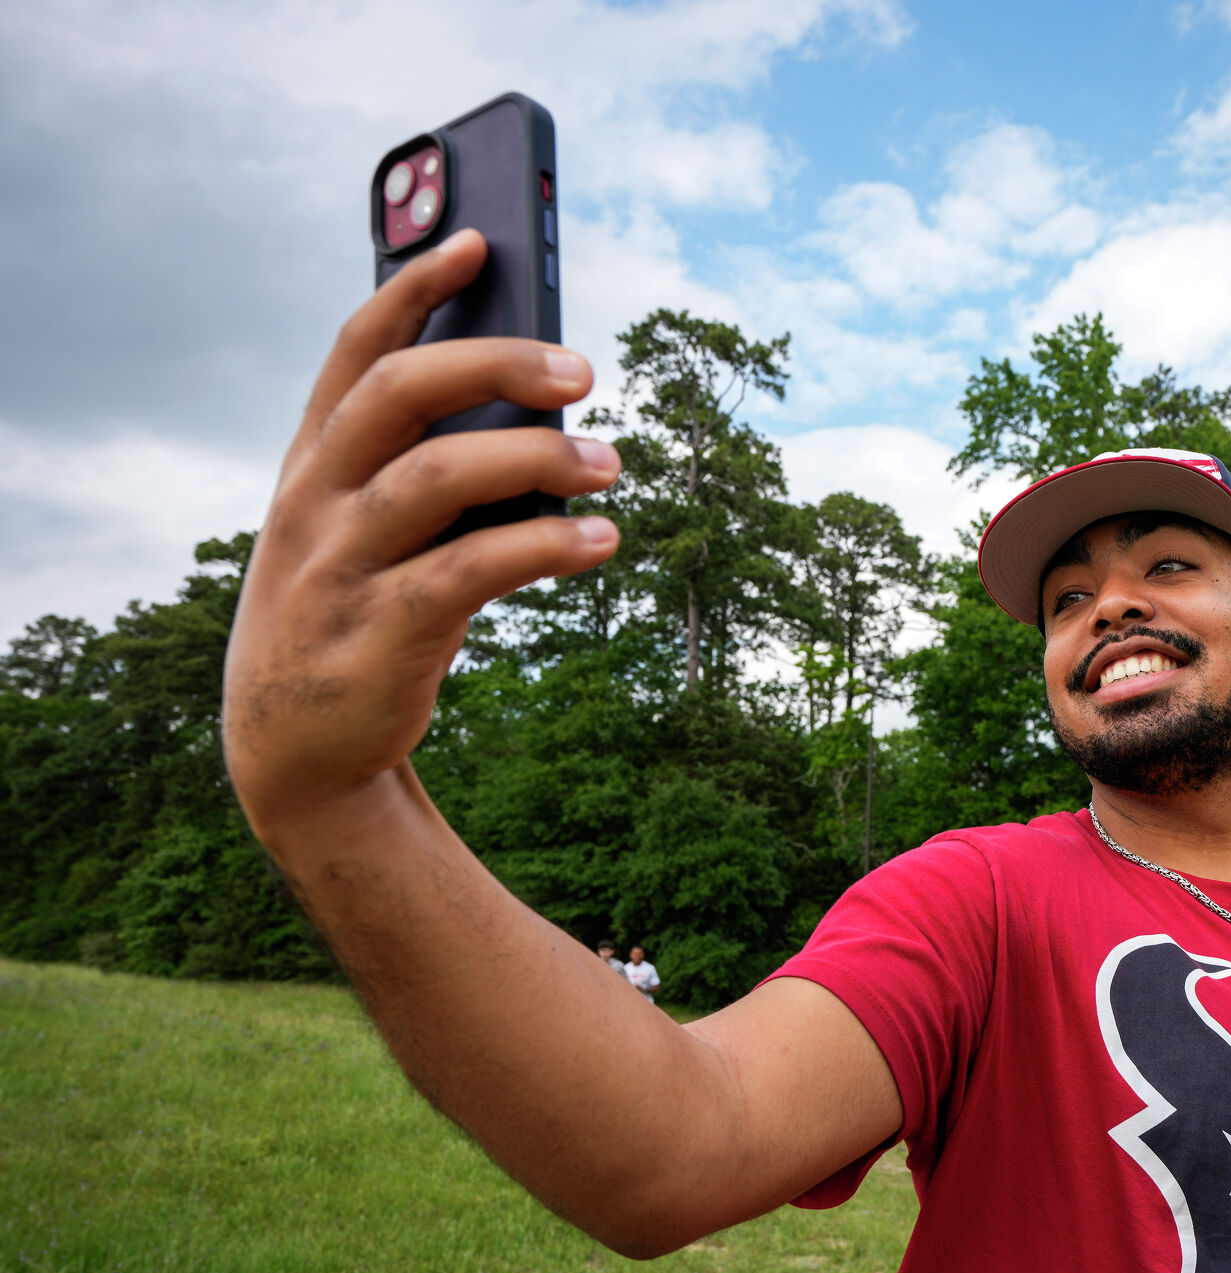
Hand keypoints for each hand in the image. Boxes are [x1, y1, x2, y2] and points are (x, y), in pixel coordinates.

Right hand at [223, 229, 621, 832]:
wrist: (296, 753)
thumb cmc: (356, 612)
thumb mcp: (368, 532)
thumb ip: (426, 469)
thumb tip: (540, 412)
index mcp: (312, 462)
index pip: (355, 352)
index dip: (413, 289)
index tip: (478, 241)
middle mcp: (315, 502)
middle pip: (396, 393)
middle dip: (491, 362)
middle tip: (581, 368)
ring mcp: (339, 567)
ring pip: (435, 478)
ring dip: (535, 459)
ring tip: (612, 463)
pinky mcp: (379, 635)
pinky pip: (468, 572)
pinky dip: (542, 548)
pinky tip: (600, 540)